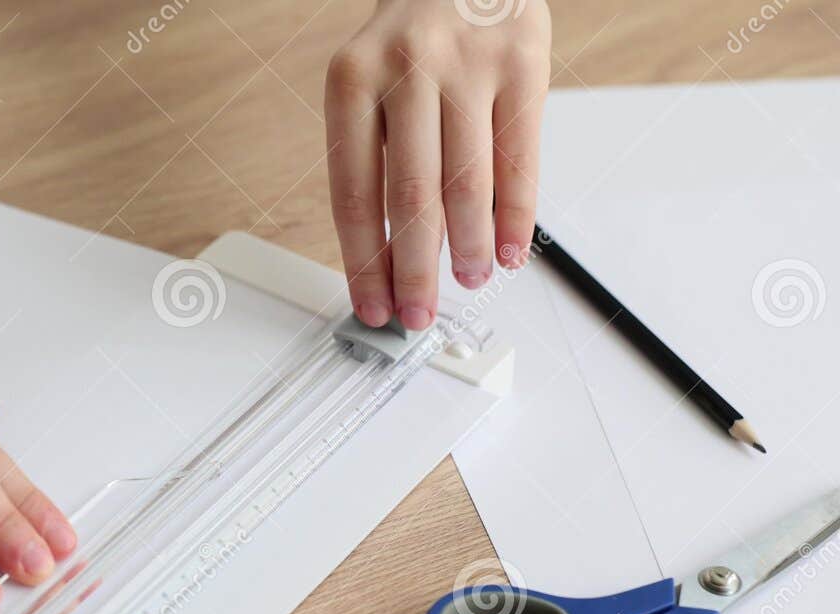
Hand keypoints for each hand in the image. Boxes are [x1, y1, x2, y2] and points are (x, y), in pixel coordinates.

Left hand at [324, 0, 550, 328]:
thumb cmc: (413, 39)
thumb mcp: (373, 82)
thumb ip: (379, 158)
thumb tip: (393, 259)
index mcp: (350, 81)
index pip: (354, 194)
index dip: (363, 263)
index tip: (371, 307)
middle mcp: (405, 69)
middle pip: (410, 196)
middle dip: (414, 270)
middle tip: (418, 314)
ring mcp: (466, 64)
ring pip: (467, 181)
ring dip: (470, 247)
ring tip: (471, 280)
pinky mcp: (522, 62)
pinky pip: (521, 157)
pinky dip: (516, 214)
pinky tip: (511, 250)